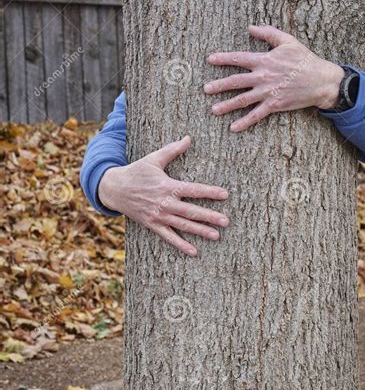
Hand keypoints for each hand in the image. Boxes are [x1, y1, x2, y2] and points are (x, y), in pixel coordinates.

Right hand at [98, 136, 228, 256]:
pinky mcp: (153, 225)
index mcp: (168, 186)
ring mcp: (159, 216)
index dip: (210, 192)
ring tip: (216, 236)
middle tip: (226, 221)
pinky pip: (169, 237)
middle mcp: (165, 203)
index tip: (225, 195)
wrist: (114, 189)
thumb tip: (188, 138)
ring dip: (200, 231)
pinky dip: (181, 245)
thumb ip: (172, 150)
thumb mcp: (153, 159)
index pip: (193, 189)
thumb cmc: (136, 172)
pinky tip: (194, 252)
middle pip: (191, 211)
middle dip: (210, 216)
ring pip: (183, 225)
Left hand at [204, 25, 344, 131]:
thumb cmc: (304, 59)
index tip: (209, 59)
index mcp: (264, 60)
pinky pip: (256, 115)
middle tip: (205, 89)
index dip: (223, 58)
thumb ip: (268, 33)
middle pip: (236, 81)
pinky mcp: (274, 105)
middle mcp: (263, 77)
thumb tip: (251, 27)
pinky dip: (244, 122)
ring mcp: (267, 92)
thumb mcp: (288, 41)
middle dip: (219, 85)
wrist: (320, 80)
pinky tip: (233, 128)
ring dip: (227, 105)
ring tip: (213, 110)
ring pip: (242, 99)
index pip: (239, 58)